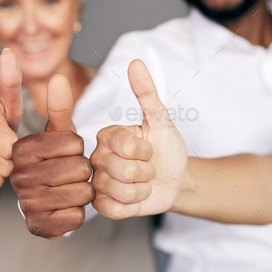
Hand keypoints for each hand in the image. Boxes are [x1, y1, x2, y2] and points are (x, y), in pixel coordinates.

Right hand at [10, 75, 94, 238]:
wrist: (41, 197)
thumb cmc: (52, 159)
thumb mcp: (55, 132)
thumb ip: (58, 106)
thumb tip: (58, 77)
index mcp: (21, 148)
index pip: (73, 142)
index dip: (78, 147)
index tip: (65, 151)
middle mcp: (19, 175)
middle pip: (81, 169)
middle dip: (83, 170)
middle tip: (70, 172)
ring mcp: (26, 202)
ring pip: (82, 194)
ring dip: (83, 191)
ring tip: (69, 187)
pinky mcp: (37, 225)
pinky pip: (77, 217)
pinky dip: (79, 212)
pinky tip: (66, 206)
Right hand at [91, 59, 186, 218]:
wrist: (175, 180)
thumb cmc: (167, 149)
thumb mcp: (161, 122)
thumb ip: (147, 92)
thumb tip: (135, 62)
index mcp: (105, 136)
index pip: (126, 146)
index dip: (145, 152)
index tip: (148, 149)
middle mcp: (96, 158)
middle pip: (124, 171)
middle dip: (147, 172)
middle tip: (147, 168)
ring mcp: (97, 183)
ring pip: (121, 192)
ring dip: (142, 189)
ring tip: (142, 183)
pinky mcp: (101, 205)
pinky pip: (115, 209)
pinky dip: (134, 205)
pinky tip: (135, 198)